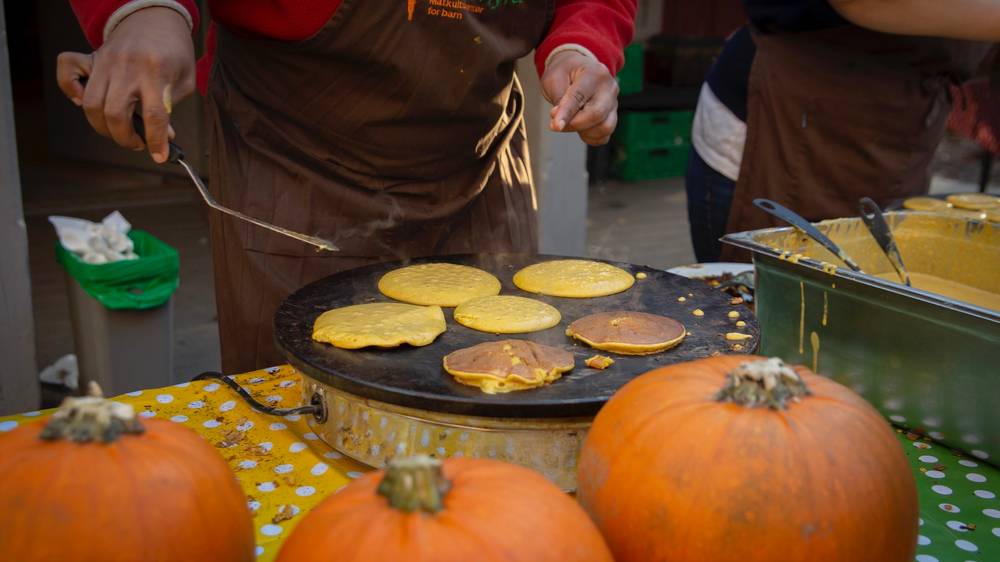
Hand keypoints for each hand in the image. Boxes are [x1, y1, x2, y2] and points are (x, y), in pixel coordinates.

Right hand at [56, 7, 194, 162]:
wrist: (154, 19)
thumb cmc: (173, 51)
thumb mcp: (184, 81)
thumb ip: (172, 108)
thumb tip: (162, 137)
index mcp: (157, 72)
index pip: (154, 114)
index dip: (156, 140)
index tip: (159, 155)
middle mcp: (127, 67)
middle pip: (115, 113)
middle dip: (124, 138)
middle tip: (138, 143)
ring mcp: (105, 61)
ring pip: (90, 104)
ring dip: (103, 126)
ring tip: (119, 130)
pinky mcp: (91, 58)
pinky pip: (67, 73)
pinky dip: (70, 91)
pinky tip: (85, 101)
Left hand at [541, 50, 619, 145]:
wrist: (578, 69)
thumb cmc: (565, 72)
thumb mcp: (554, 79)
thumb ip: (558, 99)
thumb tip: (559, 123)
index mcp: (594, 73)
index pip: (579, 97)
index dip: (566, 113)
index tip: (555, 126)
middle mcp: (609, 88)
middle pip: (596, 114)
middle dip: (574, 124)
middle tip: (557, 123)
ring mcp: (614, 103)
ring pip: (604, 128)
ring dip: (583, 131)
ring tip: (570, 122)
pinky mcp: (612, 116)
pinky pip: (604, 135)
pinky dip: (590, 137)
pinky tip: (580, 128)